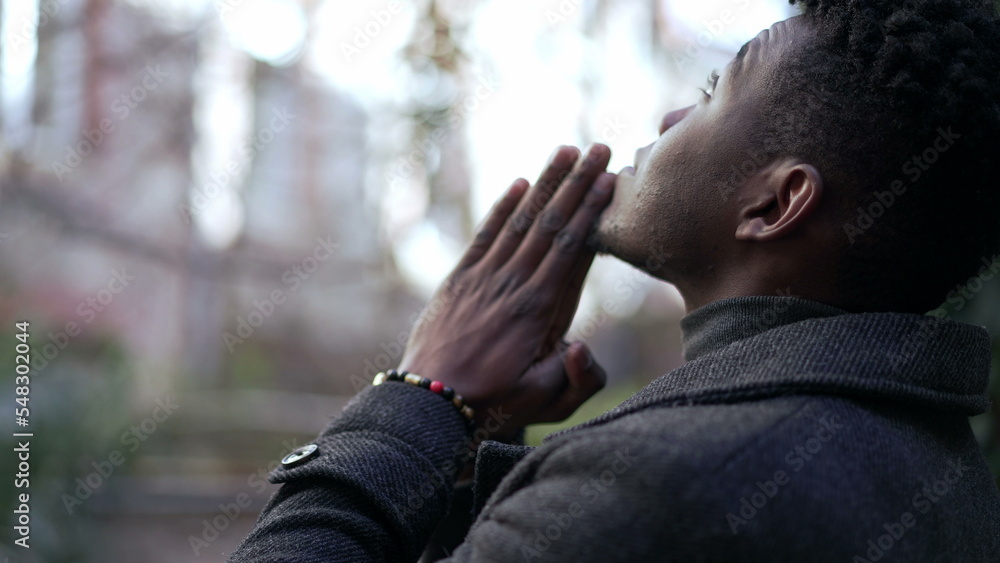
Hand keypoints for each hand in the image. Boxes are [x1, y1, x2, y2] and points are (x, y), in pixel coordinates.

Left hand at [398, 144, 614, 434]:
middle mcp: (513, 285)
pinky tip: (518, 184)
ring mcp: (484, 279)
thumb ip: (577, 378)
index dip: (590, 210)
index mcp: (538, 311)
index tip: (608, 179)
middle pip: (550, 223)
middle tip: (598, 149)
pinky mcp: (458, 281)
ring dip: (545, 184)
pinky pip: (485, 236)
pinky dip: (502, 208)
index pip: (570, 248)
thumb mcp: (545, 401)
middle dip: (576, 183)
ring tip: (566, 152)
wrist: (430, 404)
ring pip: (520, 222)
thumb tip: (585, 347)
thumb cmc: (494, 403)